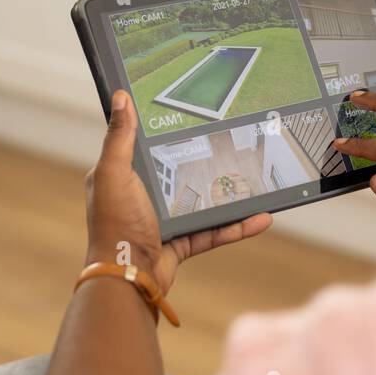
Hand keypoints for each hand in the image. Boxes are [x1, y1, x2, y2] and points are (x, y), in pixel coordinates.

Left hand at [86, 90, 272, 294]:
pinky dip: (238, 226)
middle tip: (236, 144)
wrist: (127, 276)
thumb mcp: (115, 172)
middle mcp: (145, 197)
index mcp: (126, 176)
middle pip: (183, 174)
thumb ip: (119, 137)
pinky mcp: (183, 242)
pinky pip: (215, 230)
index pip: (148, 148)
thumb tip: (120, 98)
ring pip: (205, 202)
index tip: (195, 116)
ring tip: (256, 182)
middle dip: (209, 163)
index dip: (168, 133)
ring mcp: (166, 221)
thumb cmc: (115, 223)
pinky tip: (260, 218)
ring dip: (232, 196)